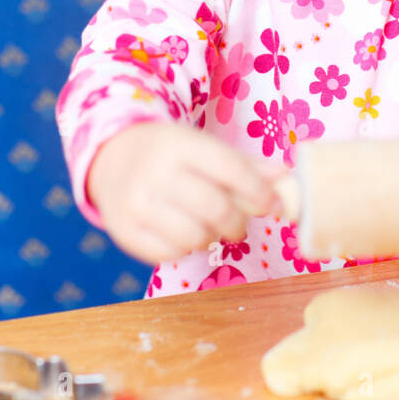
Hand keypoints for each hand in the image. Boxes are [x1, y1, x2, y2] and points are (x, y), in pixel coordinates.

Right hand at [86, 121, 284, 263]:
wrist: (111, 156)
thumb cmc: (170, 153)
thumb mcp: (203, 146)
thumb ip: (245, 164)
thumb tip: (287, 179)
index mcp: (180, 145)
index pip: (231, 169)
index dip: (258, 191)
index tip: (269, 204)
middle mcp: (155, 173)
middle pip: (215, 208)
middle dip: (238, 222)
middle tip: (238, 224)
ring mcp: (137, 204)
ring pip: (195, 236)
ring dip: (212, 237)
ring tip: (210, 227)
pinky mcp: (125, 232)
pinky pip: (170, 254)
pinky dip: (186, 249)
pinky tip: (184, 233)